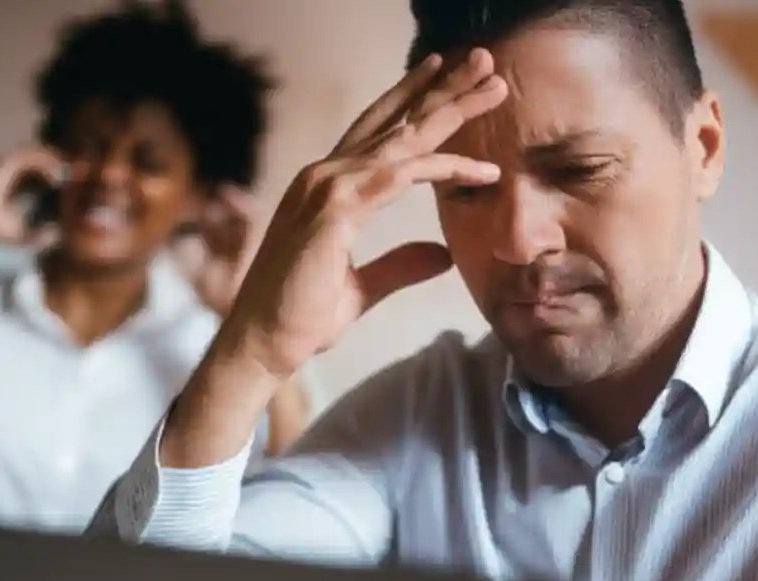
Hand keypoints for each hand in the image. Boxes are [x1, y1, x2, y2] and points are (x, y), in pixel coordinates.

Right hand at [0, 146, 66, 272]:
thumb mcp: (21, 235)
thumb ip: (38, 235)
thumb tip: (57, 236)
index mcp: (9, 180)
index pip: (35, 168)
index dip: (53, 170)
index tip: (69, 181)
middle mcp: (5, 169)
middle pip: (37, 157)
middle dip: (57, 162)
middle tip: (76, 174)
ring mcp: (2, 163)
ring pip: (33, 153)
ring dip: (53, 161)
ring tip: (67, 174)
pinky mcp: (1, 163)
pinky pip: (27, 156)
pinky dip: (43, 162)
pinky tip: (56, 176)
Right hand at [157, 49, 508, 468]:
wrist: (263, 341)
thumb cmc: (299, 317)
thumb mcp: (363, 288)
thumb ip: (400, 266)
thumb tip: (443, 254)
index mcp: (324, 188)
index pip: (377, 134)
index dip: (413, 102)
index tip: (449, 79)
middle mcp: (323, 176)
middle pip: (394, 121)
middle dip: (441, 89)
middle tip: (485, 61)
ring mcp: (326, 188)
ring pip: (403, 138)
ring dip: (451, 110)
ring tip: (494, 87)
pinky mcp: (335, 210)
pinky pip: (401, 177)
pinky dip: (442, 167)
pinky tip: (480, 167)